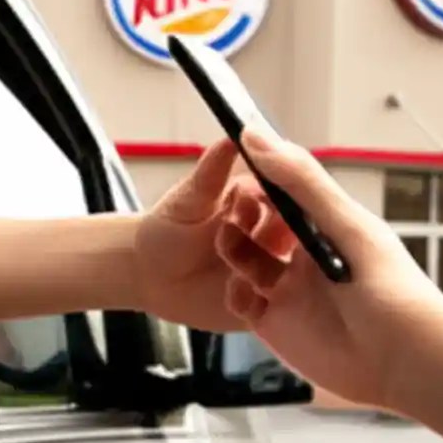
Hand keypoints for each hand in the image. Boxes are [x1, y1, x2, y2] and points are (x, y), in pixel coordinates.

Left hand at [133, 138, 287, 331]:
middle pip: (295, 236)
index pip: (286, 198)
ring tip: (242, 269)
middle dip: (278, 235)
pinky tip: (242, 297)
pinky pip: (274, 308)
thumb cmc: (166, 230)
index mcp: (260, 206)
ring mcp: (271, 273)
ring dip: (270, 270)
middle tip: (259, 235)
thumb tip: (234, 134)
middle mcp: (273, 237)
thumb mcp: (188, 200)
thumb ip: (211, 172)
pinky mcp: (263, 306)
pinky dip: (262, 304)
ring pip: (289, 273)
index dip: (281, 199)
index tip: (270, 201)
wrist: (146, 275)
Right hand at [215, 124, 442, 406]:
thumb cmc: (388, 288)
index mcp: (328, 228)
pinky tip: (243, 290)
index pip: (284, 194)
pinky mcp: (275, 323)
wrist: (399, 360)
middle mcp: (306, 257)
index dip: (259, 181)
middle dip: (239, 218)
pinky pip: (240, 302)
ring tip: (230, 247)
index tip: (235, 164)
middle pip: (259, 227)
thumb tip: (255, 135)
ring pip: (244, 262)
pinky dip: (233, 294)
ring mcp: (290, 291)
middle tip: (225, 212)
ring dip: (232, 252)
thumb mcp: (345, 223)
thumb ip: (301, 180)